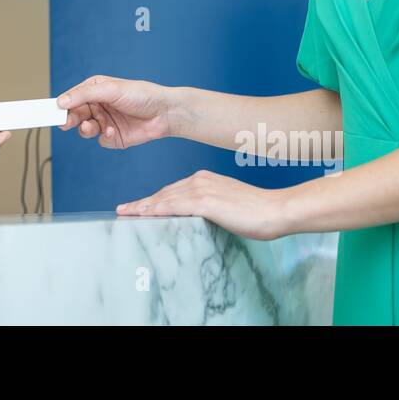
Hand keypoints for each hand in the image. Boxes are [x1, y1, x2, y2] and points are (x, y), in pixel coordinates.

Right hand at [55, 75, 174, 148]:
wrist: (165, 113)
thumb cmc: (142, 94)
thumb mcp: (110, 89)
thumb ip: (84, 95)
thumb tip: (61, 101)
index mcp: (95, 90)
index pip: (72, 97)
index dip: (61, 104)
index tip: (51, 111)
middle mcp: (98, 105)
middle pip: (75, 114)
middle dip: (70, 118)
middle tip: (65, 122)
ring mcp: (105, 121)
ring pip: (84, 128)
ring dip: (85, 128)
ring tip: (89, 127)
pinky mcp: (113, 137)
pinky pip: (100, 140)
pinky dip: (103, 136)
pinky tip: (113, 130)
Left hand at [117, 170, 292, 240]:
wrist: (275, 209)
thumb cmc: (256, 212)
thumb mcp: (226, 208)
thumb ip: (208, 209)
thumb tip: (194, 220)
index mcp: (204, 179)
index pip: (171, 191)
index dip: (153, 199)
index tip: (137, 206)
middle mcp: (200, 180)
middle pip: (163, 194)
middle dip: (142, 203)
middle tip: (123, 210)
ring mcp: (201, 189)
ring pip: (164, 199)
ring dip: (143, 207)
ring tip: (125, 214)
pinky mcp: (205, 202)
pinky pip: (173, 206)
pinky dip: (156, 210)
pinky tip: (143, 215)